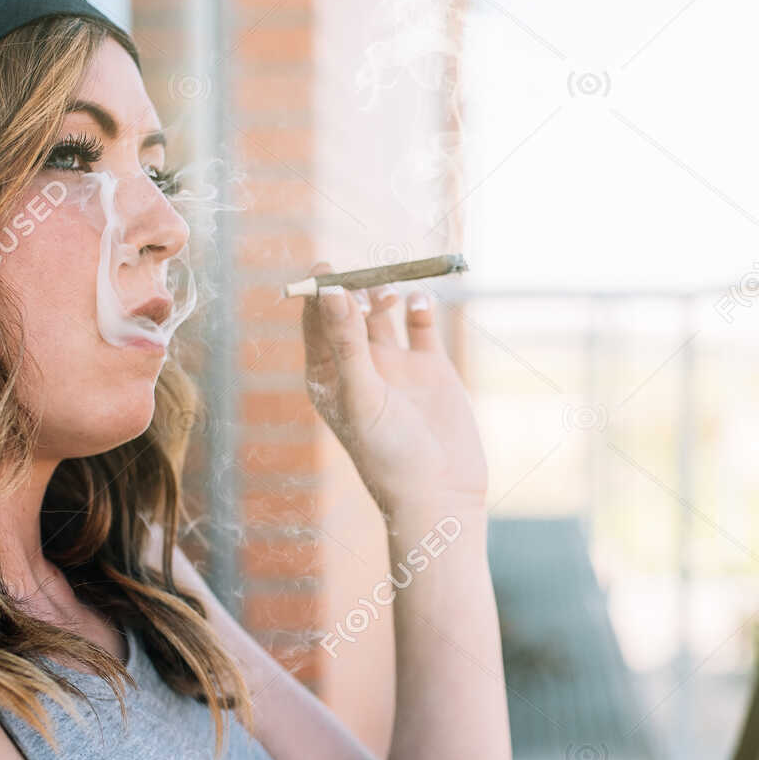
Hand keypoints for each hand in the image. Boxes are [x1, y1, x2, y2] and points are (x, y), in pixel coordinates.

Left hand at [299, 262, 487, 516]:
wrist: (441, 492)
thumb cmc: (389, 455)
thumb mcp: (362, 396)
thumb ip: (347, 343)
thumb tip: (331, 292)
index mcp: (328, 376)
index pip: (317, 322)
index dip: (320, 292)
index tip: (326, 267)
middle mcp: (359, 366)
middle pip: (350, 310)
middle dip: (356, 287)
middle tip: (365, 277)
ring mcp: (395, 365)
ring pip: (384, 313)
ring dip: (384, 294)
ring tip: (388, 295)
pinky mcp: (431, 367)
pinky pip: (421, 325)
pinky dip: (419, 308)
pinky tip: (419, 303)